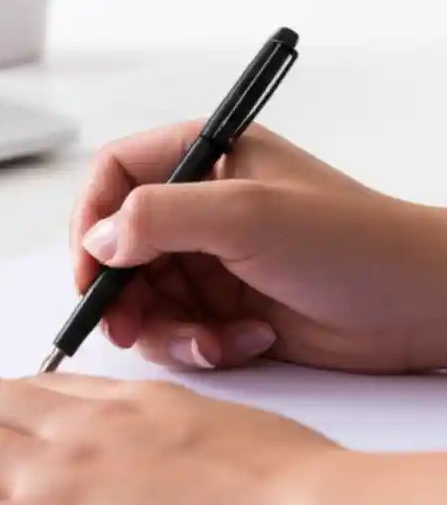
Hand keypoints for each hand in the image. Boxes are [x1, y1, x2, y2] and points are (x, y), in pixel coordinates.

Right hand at [72, 121, 446, 372]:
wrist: (425, 307)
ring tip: (209, 340)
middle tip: (127, 327)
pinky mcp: (227, 306)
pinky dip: (201, 345)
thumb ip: (160, 217)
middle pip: (120, 248)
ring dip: (166, 328)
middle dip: (123, 293)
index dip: (92, 222)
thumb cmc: (357, 244)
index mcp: (205, 160)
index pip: (114, 176)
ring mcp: (213, 258)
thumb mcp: (248, 216)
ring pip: (144, 298)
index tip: (90, 270)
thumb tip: (100, 240)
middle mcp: (202, 207)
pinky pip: (179, 331)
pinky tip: (248, 340)